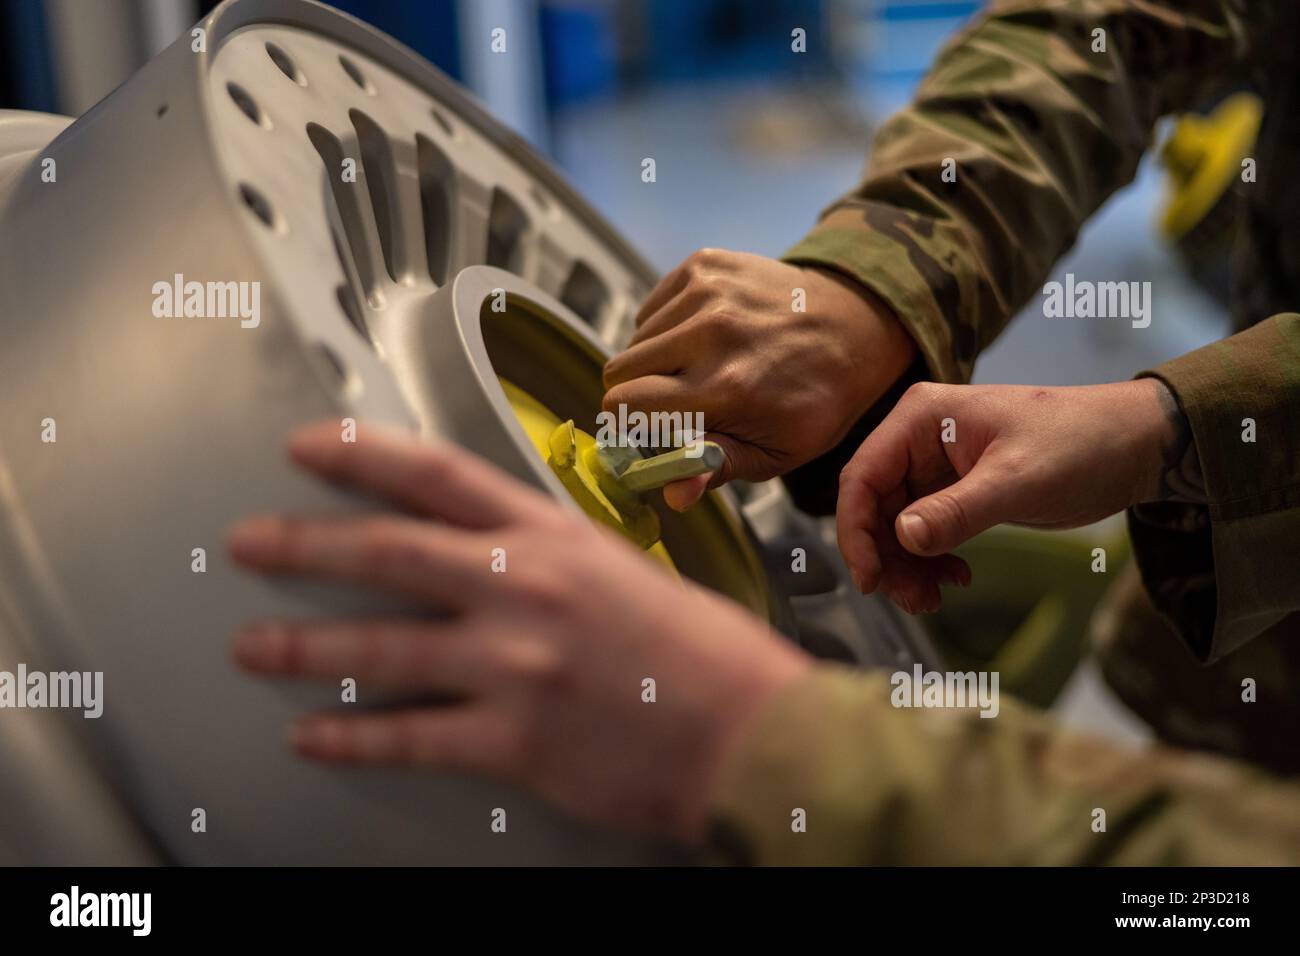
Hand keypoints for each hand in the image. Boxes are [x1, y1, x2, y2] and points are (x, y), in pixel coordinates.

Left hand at [228, 422, 810, 843]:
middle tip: (247, 542)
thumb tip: (488, 552)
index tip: (306, 446)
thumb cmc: (703, 652)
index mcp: (554, 536)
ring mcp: (513, 663)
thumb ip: (550, 556)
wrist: (753, 730)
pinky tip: (312, 734)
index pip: (437, 473)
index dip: (361, 452)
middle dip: (303, 544)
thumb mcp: (624, 570)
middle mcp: (523, 588)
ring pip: (381, 646)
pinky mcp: (513, 738)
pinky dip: (351, 736)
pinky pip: (410, 736)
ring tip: (252, 647)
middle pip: (386, 552)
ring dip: (303, 646)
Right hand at [602, 248, 916, 509]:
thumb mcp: (778, 451)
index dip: (627, 424)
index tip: (646, 430)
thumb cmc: (815, 399)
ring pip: (634, 336)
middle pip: (618, 369)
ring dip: (655, 357)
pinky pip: (653, 305)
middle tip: (674, 400)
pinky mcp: (705, 264)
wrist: (855, 325)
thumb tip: (672, 495)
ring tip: (699, 366)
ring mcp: (707, 291)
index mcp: (726, 387)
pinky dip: (668, 324)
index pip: (624, 404)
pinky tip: (705, 335)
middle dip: (637, 391)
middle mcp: (710, 333)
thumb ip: (717, 469)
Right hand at [836, 379, 1185, 612]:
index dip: (855, 532)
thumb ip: (957, 510)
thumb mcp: (1018, 481)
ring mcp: (937, 464)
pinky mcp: (957, 488)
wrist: (1133, 445)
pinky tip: (956, 577)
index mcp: (922, 417)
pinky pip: (924, 529)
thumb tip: (904, 538)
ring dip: (907, 566)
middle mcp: (920, 437)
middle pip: (874, 506)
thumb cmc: (1082, 444)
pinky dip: (931, 559)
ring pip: (896, 524)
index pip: (862, 476)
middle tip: (915, 600)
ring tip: (934, 598)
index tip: (870, 581)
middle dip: (887, 558)